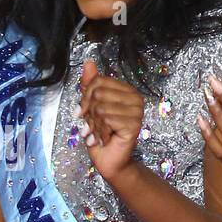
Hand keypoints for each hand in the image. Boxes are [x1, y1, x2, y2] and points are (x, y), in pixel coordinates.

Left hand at [78, 59, 144, 183]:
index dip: (85, 98)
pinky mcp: (134, 125)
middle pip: (98, 93)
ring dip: (94, 125)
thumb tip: (88, 62)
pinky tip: (106, 139)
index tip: (84, 112)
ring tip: (100, 133)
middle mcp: (135, 98)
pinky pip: (106, 120)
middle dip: (89, 113)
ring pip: (100, 108)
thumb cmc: (101, 135)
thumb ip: (90, 84)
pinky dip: (100, 132)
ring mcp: (137, 111)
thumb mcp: (91, 107)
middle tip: (95, 126)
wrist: (109, 160)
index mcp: (126, 90)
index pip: (97, 81)